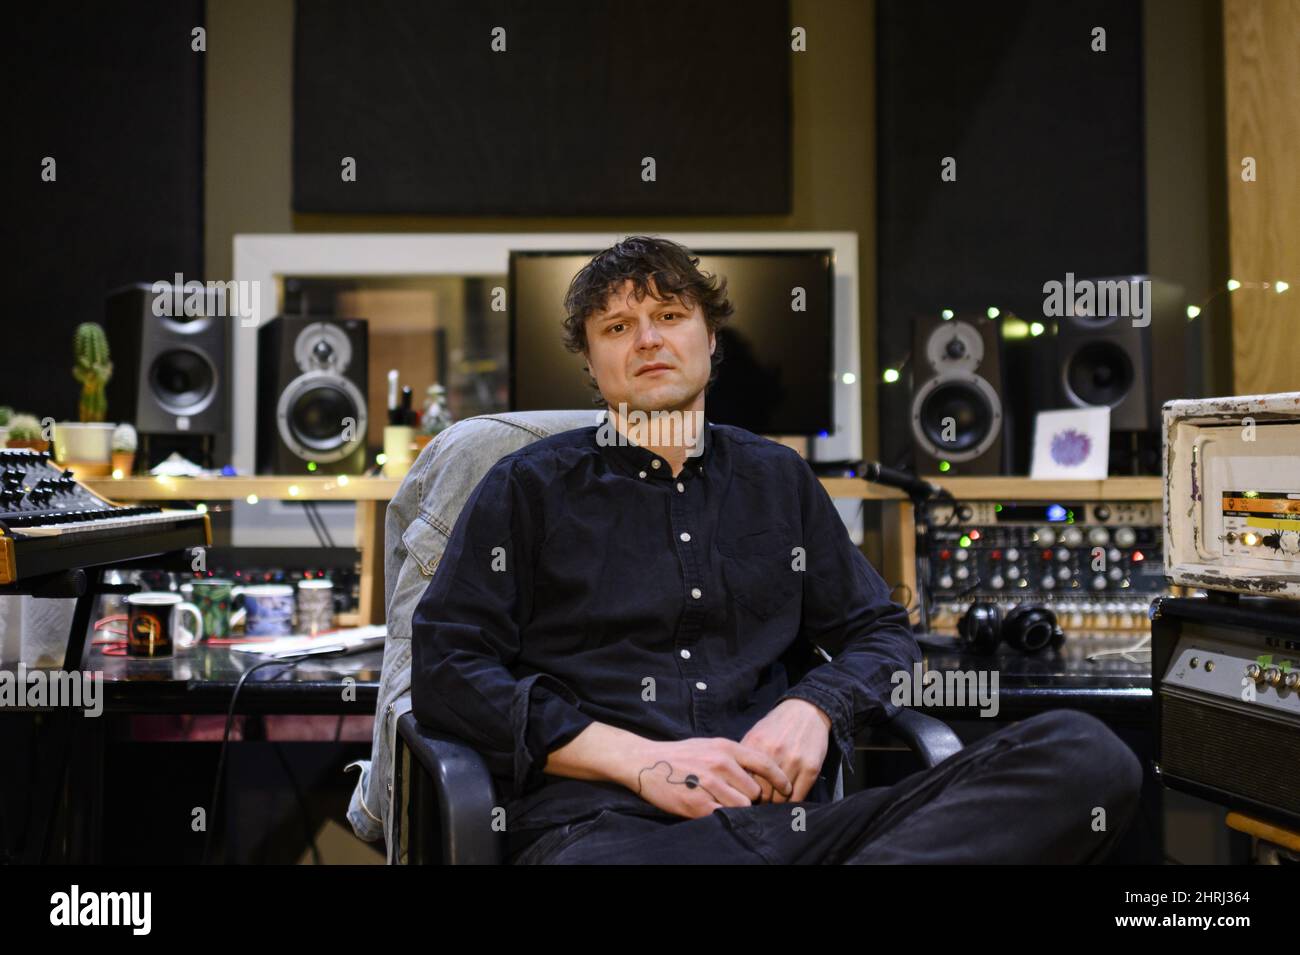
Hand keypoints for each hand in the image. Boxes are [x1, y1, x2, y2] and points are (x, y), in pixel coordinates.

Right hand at [624, 737, 792, 819]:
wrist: (646, 762)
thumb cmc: (680, 755)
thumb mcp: (709, 746)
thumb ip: (733, 757)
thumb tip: (758, 775)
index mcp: (725, 747)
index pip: (764, 763)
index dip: (779, 778)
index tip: (787, 788)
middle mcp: (720, 764)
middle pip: (755, 791)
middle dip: (751, 798)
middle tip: (738, 798)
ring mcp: (709, 784)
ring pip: (742, 806)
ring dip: (737, 809)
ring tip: (723, 804)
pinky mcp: (698, 804)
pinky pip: (723, 816)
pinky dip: (722, 816)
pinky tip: (712, 809)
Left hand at [738, 699, 830, 803]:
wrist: (806, 711)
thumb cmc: (777, 726)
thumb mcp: (755, 735)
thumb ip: (745, 758)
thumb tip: (734, 785)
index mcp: (755, 746)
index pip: (745, 782)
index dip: (746, 792)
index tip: (748, 795)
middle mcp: (773, 753)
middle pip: (762, 794)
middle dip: (761, 800)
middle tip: (763, 799)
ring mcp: (794, 761)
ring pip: (780, 799)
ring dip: (777, 801)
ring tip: (776, 796)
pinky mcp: (811, 768)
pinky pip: (797, 797)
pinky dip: (792, 801)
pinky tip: (789, 795)